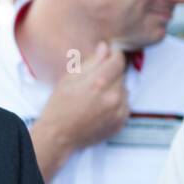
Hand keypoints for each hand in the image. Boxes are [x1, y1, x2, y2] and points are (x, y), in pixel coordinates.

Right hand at [30, 42, 128, 181]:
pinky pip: (125, 104)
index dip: (114, 53)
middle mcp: (113, 97)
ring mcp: (119, 111)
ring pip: (124, 89)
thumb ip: (91, 61)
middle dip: (111, 72)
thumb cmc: (59, 106)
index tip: (110, 53)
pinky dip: (117, 102)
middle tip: (95, 78)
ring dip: (115, 88)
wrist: (59, 135)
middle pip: (122, 74)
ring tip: (97, 95)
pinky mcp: (121, 122)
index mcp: (99, 82)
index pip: (118, 60)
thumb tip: (105, 47)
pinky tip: (101, 106)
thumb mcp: (69, 78)